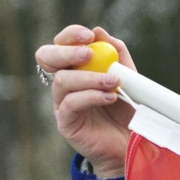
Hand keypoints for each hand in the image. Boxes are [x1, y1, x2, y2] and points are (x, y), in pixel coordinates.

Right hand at [34, 25, 136, 176]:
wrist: (133, 146)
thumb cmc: (129, 112)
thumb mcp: (130, 79)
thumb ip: (118, 56)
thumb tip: (101, 32)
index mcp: (76, 69)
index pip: (61, 44)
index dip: (70, 36)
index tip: (89, 35)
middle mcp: (65, 84)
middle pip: (46, 57)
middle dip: (66, 50)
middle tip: (89, 52)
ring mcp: (62, 103)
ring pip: (62, 81)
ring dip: (89, 77)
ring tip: (114, 82)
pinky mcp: (66, 122)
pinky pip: (71, 104)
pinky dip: (91, 96)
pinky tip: (110, 97)